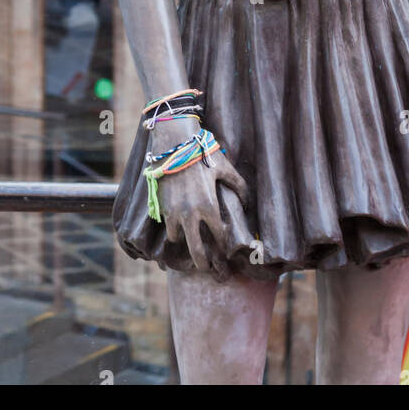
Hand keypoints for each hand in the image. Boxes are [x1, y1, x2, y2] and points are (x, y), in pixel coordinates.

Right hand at [148, 117, 248, 272]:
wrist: (174, 142)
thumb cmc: (203, 154)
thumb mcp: (225, 168)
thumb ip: (239, 187)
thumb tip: (247, 204)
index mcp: (208, 207)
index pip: (219, 237)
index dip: (223, 246)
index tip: (225, 250)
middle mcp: (190, 214)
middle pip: (195, 250)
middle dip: (201, 263)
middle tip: (205, 267)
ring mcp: (173, 212)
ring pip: (176, 239)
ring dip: (183, 241)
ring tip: (188, 241)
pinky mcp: (161, 205)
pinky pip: (166, 225)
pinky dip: (172, 228)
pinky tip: (177, 226)